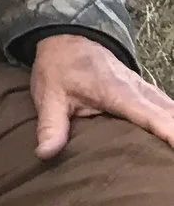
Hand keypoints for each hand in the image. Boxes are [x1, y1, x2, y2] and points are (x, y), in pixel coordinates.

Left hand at [31, 33, 173, 158]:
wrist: (68, 40)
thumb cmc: (59, 68)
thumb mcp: (49, 95)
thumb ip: (51, 126)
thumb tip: (45, 153)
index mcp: (119, 93)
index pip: (153, 116)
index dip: (170, 133)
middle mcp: (140, 91)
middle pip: (172, 116)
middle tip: (173, 165)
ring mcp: (147, 91)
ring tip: (172, 159)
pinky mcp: (147, 94)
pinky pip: (169, 109)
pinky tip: (173, 138)